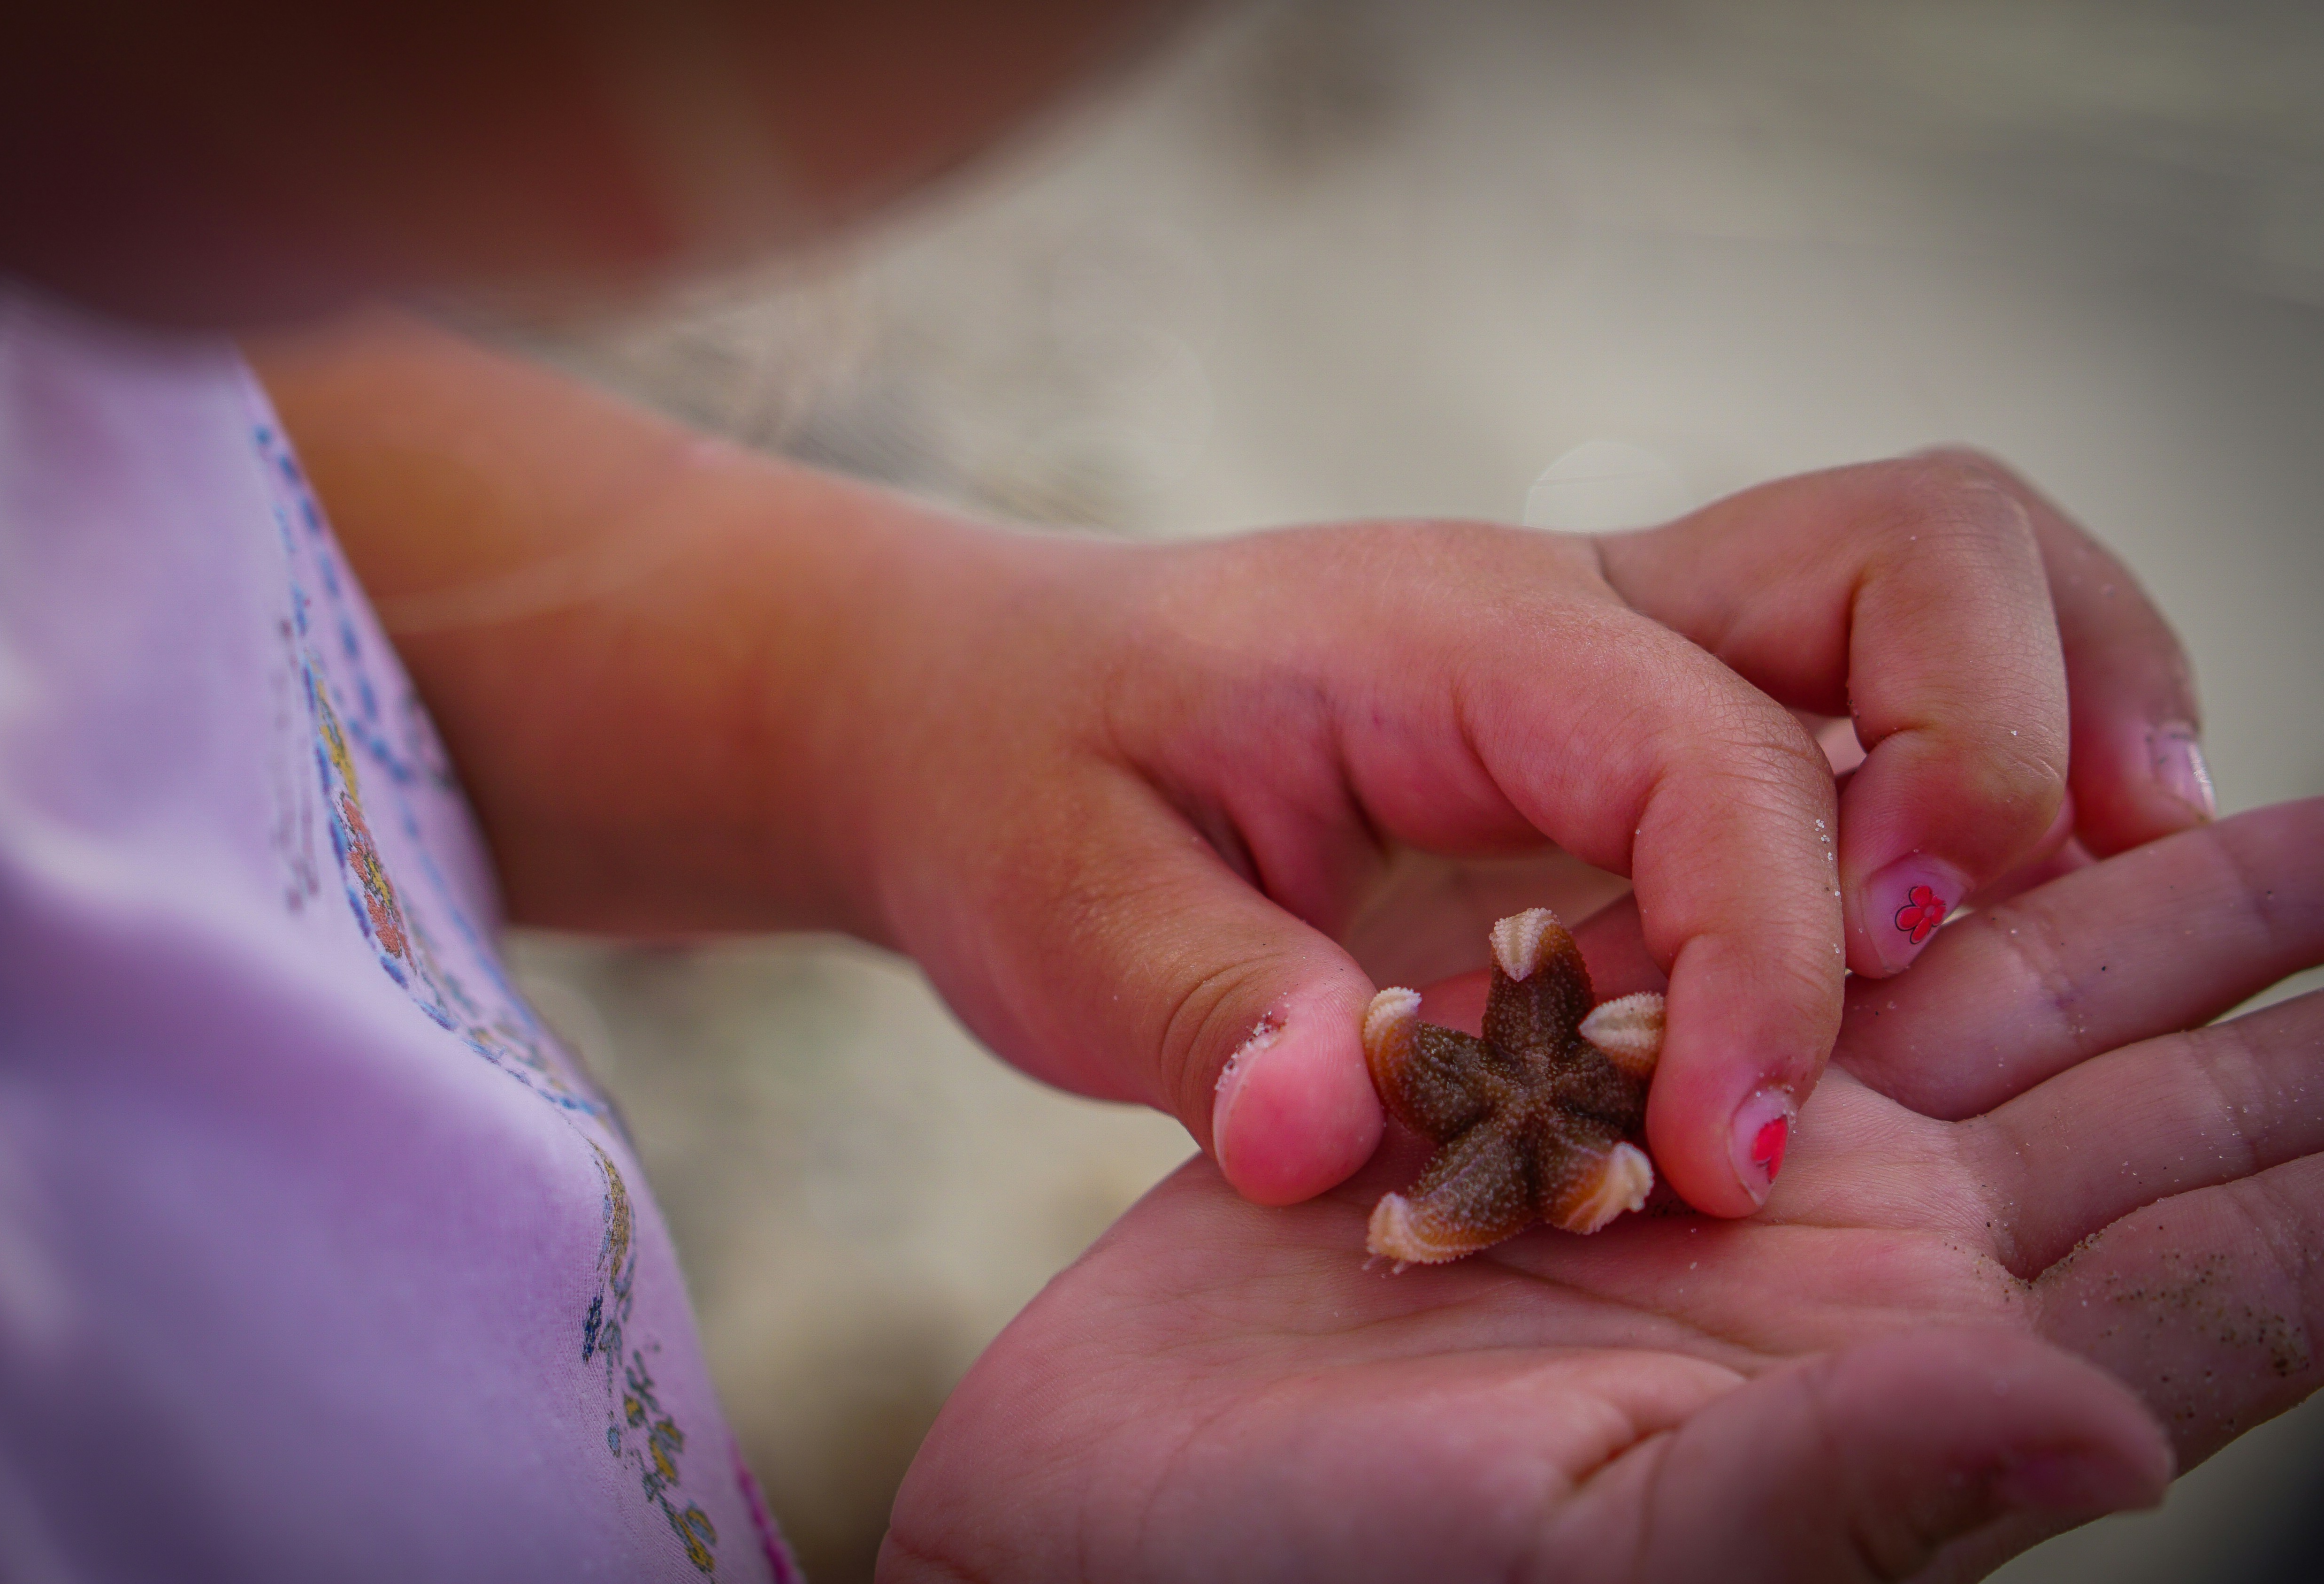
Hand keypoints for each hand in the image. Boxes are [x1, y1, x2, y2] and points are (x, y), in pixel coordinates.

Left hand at [260, 323, 2207, 1215]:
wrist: (994, 709)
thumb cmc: (1022, 786)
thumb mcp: (1057, 907)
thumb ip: (1192, 1007)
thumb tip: (1313, 1122)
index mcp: (1456, 635)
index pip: (1706, 758)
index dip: (1763, 962)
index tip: (1732, 1161)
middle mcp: (1582, 611)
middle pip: (1910, 549)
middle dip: (2000, 740)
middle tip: (1982, 958)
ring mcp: (1633, 654)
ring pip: (1931, 586)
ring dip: (2049, 718)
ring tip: (2122, 890)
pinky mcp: (1649, 729)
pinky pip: (1868, 696)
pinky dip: (1975, 776)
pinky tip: (1985, 925)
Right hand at [881, 801, 2323, 1582]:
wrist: (1111, 1499)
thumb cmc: (1318, 1572)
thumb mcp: (1602, 1552)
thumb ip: (1853, 1491)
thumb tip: (2108, 1410)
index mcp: (1884, 1396)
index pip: (2196, 1294)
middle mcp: (1844, 1289)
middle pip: (2128, 1126)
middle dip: (2272, 1011)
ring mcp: (1724, 1185)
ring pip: (1977, 1016)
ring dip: (2116, 918)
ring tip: (2242, 808)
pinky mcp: (1594, 1102)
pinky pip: (1775, 965)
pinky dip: (1878, 885)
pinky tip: (1960, 811)